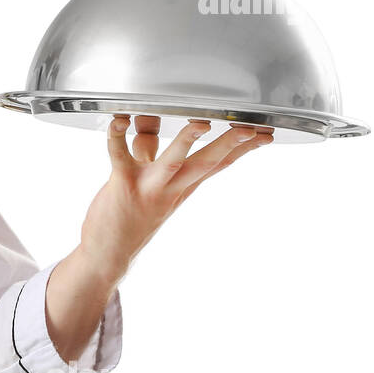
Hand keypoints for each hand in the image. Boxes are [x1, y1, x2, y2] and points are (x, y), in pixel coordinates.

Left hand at [79, 115, 273, 280]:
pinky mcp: (122, 183)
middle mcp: (171, 187)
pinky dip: (117, 136)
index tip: (265, 135)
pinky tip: (120, 120)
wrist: (108, 254)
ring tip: (201, 124)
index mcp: (182, 186)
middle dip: (230, 145)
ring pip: (173, 161)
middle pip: (207, 163)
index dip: (242, 149)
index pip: (218, 165)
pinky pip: (119, 155)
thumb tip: (146, 118)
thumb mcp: (146, 178)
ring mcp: (148, 186)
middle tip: (252, 128)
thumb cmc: (127, 213)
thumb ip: (146, 146)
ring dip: (186, 142)